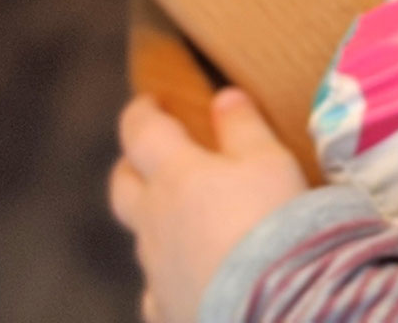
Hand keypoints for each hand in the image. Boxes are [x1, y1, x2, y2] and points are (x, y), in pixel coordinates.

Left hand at [109, 89, 309, 322]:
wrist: (274, 306)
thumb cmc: (273, 221)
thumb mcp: (270, 161)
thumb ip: (243, 126)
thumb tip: (224, 97)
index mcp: (175, 175)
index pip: (141, 131)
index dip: (142, 112)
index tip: (151, 102)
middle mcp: (153, 221)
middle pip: (122, 187)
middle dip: (131, 167)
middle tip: (149, 158)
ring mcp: (155, 271)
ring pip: (142, 239)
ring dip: (155, 223)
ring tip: (185, 221)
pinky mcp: (166, 311)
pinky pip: (157, 290)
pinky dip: (169, 277)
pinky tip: (189, 279)